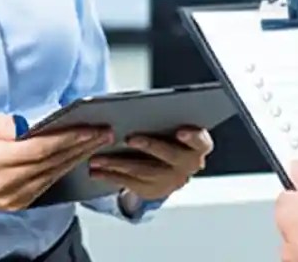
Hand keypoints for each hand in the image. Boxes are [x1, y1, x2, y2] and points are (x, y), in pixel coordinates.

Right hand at [0, 113, 112, 211]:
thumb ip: (1, 125)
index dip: (68, 138)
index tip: (90, 127)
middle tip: (104, 131)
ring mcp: (12, 198)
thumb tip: (29, 125)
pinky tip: (78, 156)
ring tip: (97, 141)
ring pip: (53, 175)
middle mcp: (4, 184)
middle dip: (81, 145)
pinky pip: (47, 184)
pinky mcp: (17, 203)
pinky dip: (64, 168)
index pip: (39, 149)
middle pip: (52, 163)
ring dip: (78, 157)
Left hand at [87, 127, 212, 200]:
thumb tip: (141, 105)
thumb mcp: (173, 126)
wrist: (170, 167)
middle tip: (129, 138)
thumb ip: (165, 118)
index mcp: (199, 146)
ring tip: (98, 157)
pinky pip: (130, 184)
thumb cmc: (169, 135)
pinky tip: (96, 170)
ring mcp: (171, 181)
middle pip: (170, 156)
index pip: (201, 141)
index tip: (180, 131)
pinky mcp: (153, 191)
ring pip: (144, 172)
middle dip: (149, 146)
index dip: (193, 137)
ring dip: (118, 164)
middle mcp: (189, 165)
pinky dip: (111, 176)